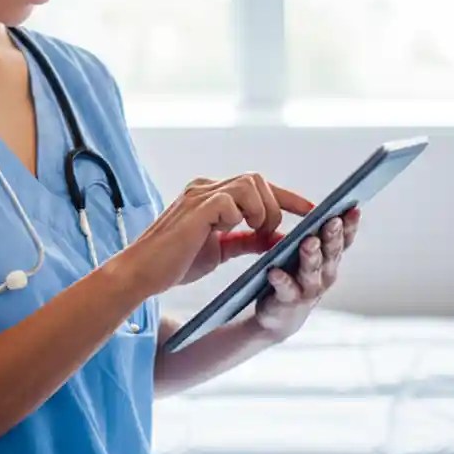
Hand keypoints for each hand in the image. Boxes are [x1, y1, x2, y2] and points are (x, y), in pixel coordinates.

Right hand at [113, 173, 314, 296]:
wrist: (142, 274)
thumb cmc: (175, 263)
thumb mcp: (220, 250)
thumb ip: (248, 240)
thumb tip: (279, 239)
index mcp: (210, 195)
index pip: (256, 186)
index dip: (286, 197)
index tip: (312, 211)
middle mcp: (205, 188)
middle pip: (257, 179)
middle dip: (276, 205)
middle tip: (270, 233)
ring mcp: (200, 194)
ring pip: (250, 183)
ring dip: (262, 211)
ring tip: (255, 233)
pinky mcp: (197, 206)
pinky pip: (234, 200)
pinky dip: (242, 217)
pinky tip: (232, 232)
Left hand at [254, 206, 361, 341]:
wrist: (280, 317)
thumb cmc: (296, 277)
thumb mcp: (308, 255)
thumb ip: (315, 235)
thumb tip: (322, 209)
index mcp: (329, 260)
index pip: (343, 240)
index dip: (349, 226)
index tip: (353, 208)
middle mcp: (323, 275)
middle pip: (330, 253)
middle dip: (332, 237)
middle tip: (332, 221)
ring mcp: (307, 291)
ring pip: (311, 272)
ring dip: (311, 256)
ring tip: (309, 241)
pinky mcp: (286, 301)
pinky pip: (286, 289)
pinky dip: (282, 280)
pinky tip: (274, 271)